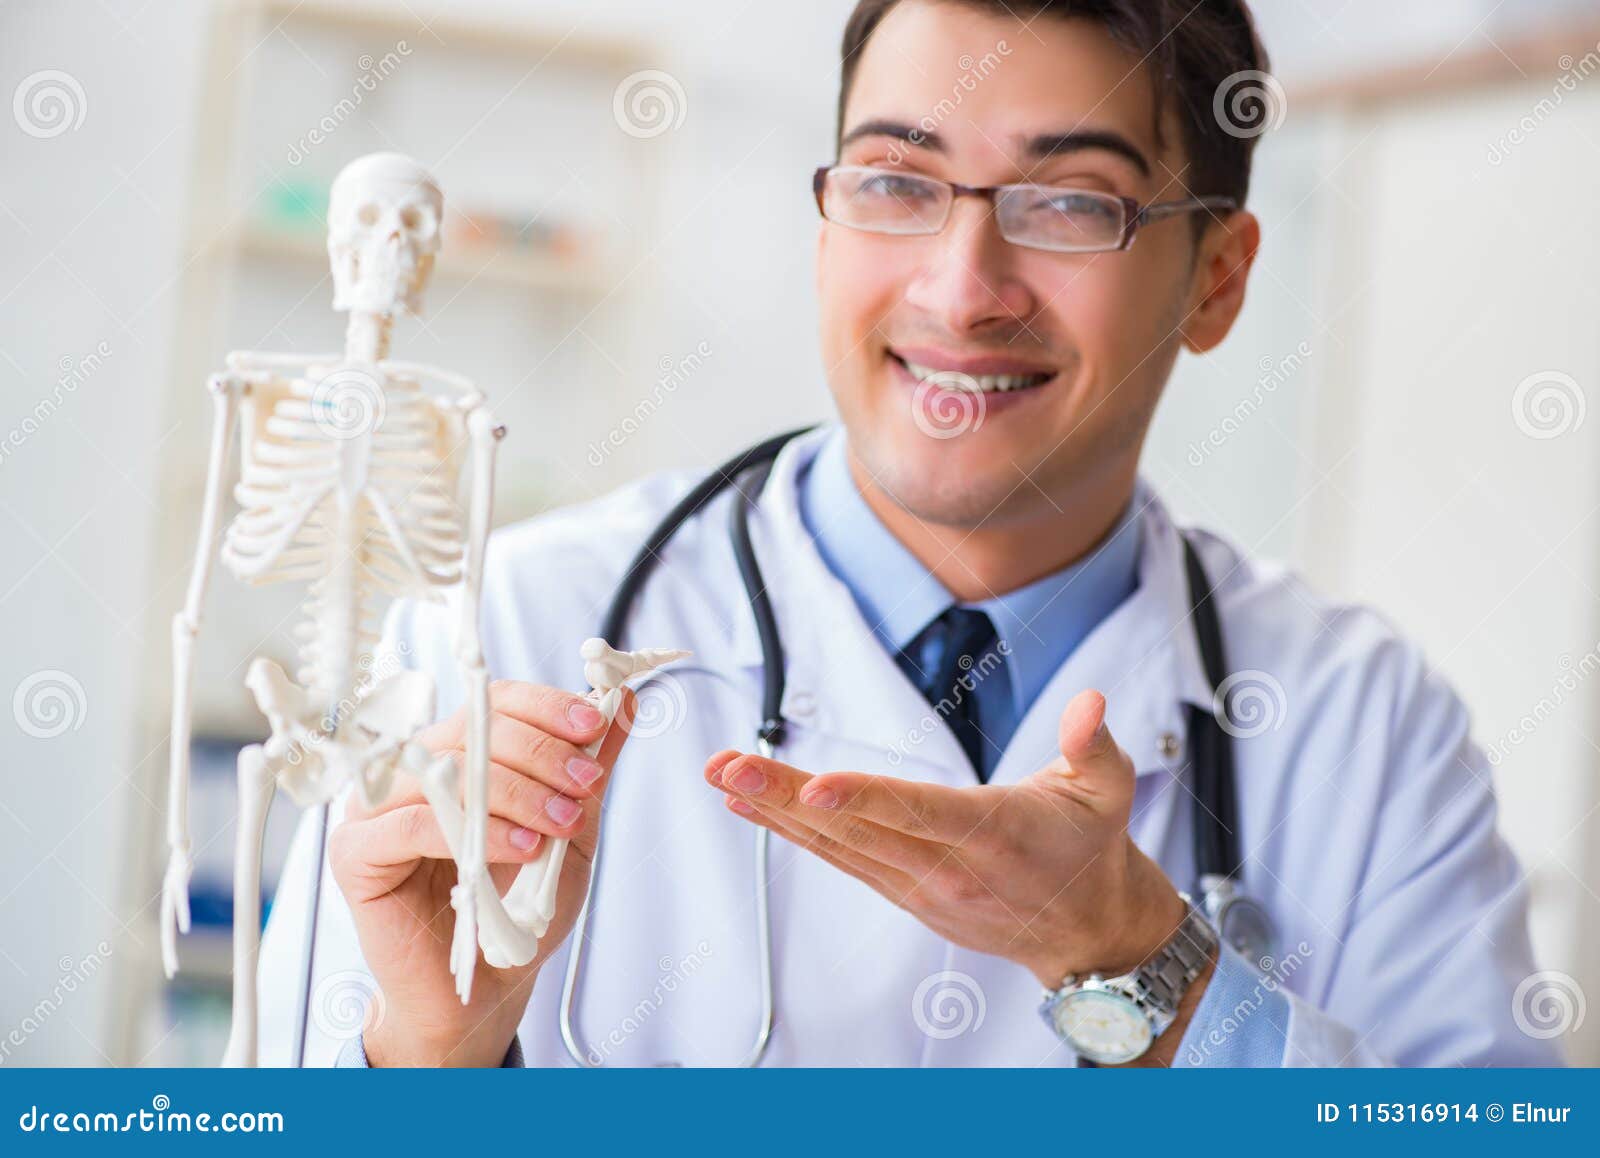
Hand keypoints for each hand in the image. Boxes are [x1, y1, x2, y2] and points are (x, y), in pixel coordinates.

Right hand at [328, 680, 634, 1065]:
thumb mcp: (570, 830)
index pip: (494, 702)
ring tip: (560, 823)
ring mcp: (374, 807)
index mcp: (456, 752)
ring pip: (445, 773)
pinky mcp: (355, 853)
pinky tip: (521, 848)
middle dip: (540, 754)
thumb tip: (626, 702)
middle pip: (472, 729)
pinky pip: (412, 825)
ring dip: (514, 792)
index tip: (594, 726)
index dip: (546, 707)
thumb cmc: (519, 907)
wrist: (486, 990)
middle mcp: (410, 769)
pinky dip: (474, 832)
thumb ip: (590, 768)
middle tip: (584, 785)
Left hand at [704, 689, 1202, 1053]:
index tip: (816, 786)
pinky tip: (751, 809)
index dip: (867, 800)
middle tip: (732, 768)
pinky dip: (793, 833)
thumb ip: (1094, 743)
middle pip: (860, 830)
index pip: (923, 813)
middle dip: (789, 798)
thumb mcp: (1109, 790)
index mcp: (997, 834)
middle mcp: (950, 868)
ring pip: (839, 846)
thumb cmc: (1092, 848)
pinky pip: (841, 860)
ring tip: (723, 779)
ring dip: (776, 812)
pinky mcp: (906, 893)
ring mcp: (922, 888)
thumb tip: (1090, 702)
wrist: (1090, 934)